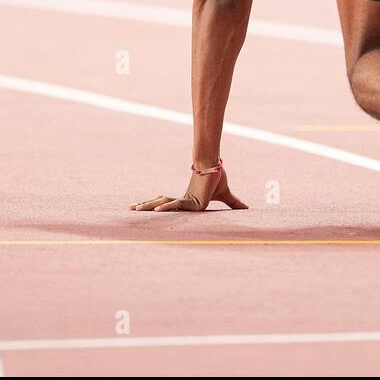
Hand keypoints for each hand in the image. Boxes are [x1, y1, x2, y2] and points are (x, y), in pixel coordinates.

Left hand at [129, 162, 248, 212]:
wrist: (218, 169)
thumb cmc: (218, 178)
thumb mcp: (224, 196)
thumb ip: (233, 203)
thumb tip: (248, 208)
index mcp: (187, 199)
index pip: (168, 204)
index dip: (156, 204)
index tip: (145, 206)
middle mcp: (182, 199)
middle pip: (160, 203)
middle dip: (145, 205)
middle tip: (131, 208)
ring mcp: (184, 199)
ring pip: (162, 203)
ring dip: (147, 205)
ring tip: (133, 209)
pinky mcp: (189, 199)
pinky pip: (175, 205)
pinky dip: (166, 206)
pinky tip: (156, 210)